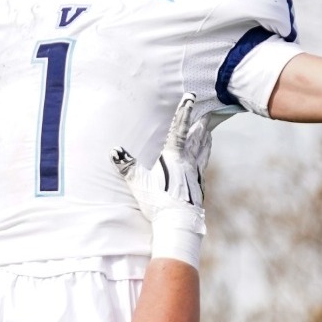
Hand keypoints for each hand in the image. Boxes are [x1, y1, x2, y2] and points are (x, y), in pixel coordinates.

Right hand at [113, 93, 205, 265]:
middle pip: (196, 137)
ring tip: (207, 131)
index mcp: (174, 157)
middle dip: (199, 123)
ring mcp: (195, 174)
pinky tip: (203, 159)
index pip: (179, 129)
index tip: (190, 97)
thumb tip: (114, 151)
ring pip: (202, 150)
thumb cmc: (157, 202)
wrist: (178, 224)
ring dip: (205, 138)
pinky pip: (202, 165)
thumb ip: (126, 165)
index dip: (184, 111)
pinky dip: (204, 156)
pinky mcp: (198, 186)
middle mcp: (188, 162)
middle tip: (205, 111)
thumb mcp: (138, 182)